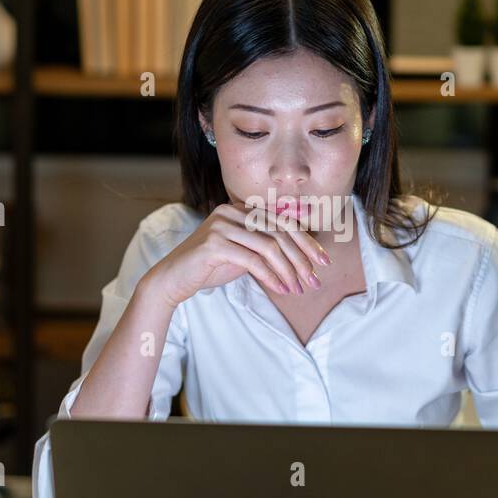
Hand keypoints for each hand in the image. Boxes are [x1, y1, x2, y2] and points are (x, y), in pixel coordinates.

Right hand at [142, 201, 331, 308]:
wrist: (173, 279)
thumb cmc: (210, 267)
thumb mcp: (244, 253)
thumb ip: (267, 246)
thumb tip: (304, 254)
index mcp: (241, 208)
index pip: (283, 222)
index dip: (306, 242)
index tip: (323, 262)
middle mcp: (232, 210)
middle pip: (280, 232)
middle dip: (302, 258)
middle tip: (315, 280)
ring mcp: (222, 224)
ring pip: (269, 246)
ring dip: (289, 270)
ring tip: (299, 289)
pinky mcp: (215, 243)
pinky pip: (253, 260)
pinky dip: (271, 276)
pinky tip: (281, 289)